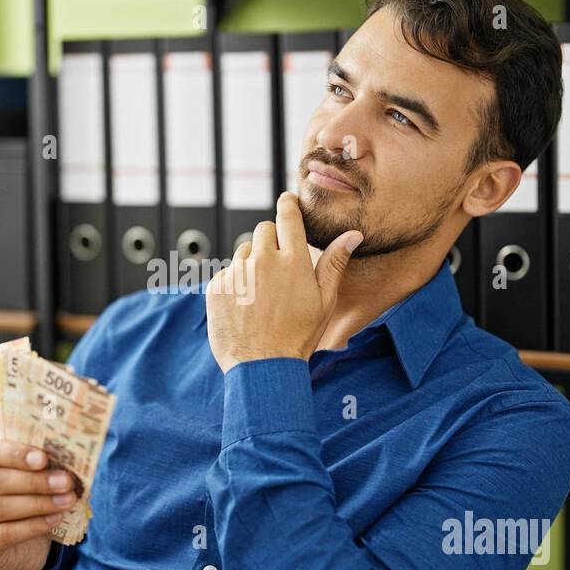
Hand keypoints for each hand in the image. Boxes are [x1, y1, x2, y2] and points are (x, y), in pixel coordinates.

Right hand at [0, 438, 74, 569]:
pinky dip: (33, 526)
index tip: (44, 459)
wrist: (18, 546)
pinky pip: (4, 534)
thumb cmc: (24, 501)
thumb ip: (41, 466)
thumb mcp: (31, 478)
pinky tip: (54, 520)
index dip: (17, 454)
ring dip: (38, 504)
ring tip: (65, 501)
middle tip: (65, 482)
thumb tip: (67, 458)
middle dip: (34, 481)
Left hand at [205, 191, 361, 373]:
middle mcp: (262, 262)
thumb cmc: (299, 335)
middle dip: (271, 241)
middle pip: (263, 230)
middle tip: (279, 268)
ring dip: (252, 263)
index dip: (287, 204)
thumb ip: (334, 262)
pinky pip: (227, 273)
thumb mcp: (324, 300)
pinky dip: (236, 284)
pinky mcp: (217, 287)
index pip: (287, 215)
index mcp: (293, 261)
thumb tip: (352, 234)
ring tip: (263, 294)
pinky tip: (247, 306)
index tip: (287, 202)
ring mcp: (236, 274)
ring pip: (243, 252)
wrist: (263, 367)